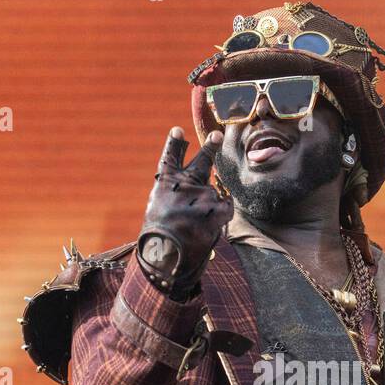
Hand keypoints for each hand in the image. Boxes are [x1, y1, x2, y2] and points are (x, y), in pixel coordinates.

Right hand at [137, 127, 233, 300]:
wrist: (165, 254)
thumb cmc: (159, 238)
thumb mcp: (158, 211)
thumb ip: (174, 197)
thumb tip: (197, 191)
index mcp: (165, 184)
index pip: (170, 159)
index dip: (175, 144)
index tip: (178, 130)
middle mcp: (183, 183)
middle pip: (201, 162)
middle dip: (210, 148)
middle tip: (217, 135)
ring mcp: (199, 193)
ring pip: (214, 196)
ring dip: (210, 209)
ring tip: (196, 225)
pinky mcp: (213, 206)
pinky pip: (226, 206)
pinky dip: (222, 215)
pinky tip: (210, 225)